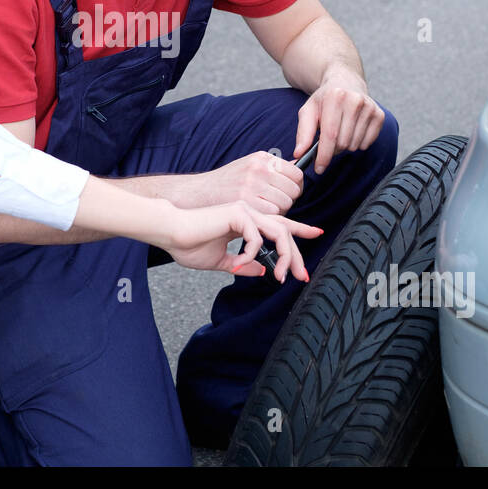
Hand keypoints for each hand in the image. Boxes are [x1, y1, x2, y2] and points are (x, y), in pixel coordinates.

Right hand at [165, 201, 321, 282]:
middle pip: (285, 232)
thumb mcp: (220, 261)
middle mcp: (249, 213)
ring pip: (279, 232)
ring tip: (279, 276)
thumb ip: (242, 264)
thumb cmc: (188, 243)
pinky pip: (256, 237)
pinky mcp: (237, 213)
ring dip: (284, 257)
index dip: (300, 230)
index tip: (318, 234)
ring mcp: (245, 211)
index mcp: (246, 222)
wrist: (169, 233)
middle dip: (297, 256)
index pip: (279, 225)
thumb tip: (261, 270)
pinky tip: (237, 264)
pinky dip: (250, 255)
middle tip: (301, 276)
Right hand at [192, 151, 304, 214]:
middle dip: (288, 201)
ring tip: (263, 211)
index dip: (295, 187)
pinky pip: (273, 213)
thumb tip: (298, 169)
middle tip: (273, 205)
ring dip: (278, 212)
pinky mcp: (246, 201)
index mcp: (262, 158)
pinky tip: (256, 216)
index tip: (287, 194)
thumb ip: (273, 169)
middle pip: (293, 190)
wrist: (199, 192)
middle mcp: (259, 168)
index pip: (297, 173)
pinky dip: (268, 218)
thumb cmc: (225, 183)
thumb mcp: (249, 167)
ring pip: (286, 203)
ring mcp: (252, 184)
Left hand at [295, 65, 385, 172]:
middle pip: (342, 143)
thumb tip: (299, 153)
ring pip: (354, 145)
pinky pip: (367, 143)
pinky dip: (358, 143)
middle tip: (328, 140)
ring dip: (344, 146)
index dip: (324, 155)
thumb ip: (303, 133)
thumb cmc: (325, 99)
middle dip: (332, 149)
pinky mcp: (379, 115)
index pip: (330, 135)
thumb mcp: (308, 110)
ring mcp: (370, 107)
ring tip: (340, 132)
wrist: (345, 82)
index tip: (319, 168)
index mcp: (335, 97)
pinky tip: (352, 130)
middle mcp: (355, 100)